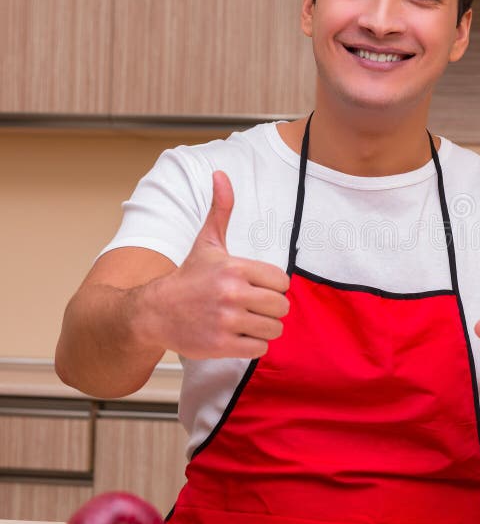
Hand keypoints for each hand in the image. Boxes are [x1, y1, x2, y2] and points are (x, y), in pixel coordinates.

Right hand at [147, 170, 289, 358]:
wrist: (153, 312)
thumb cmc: (187, 277)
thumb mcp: (206, 242)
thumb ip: (221, 210)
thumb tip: (221, 175)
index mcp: (235, 268)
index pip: (282, 282)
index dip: (272, 287)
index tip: (256, 287)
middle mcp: (233, 293)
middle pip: (281, 307)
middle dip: (270, 308)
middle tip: (252, 307)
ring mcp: (227, 321)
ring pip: (274, 329)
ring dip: (263, 328)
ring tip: (245, 321)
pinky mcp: (222, 345)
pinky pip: (259, 348)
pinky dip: (253, 344)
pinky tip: (237, 335)